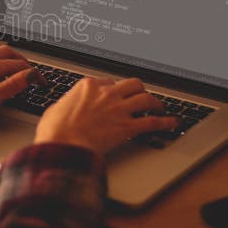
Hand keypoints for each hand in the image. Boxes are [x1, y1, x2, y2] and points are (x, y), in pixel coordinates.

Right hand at [35, 77, 179, 156]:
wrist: (62, 145)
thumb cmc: (54, 131)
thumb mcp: (55, 109)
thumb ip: (67, 104)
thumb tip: (66, 109)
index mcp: (88, 86)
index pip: (108, 81)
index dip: (113, 90)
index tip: (115, 96)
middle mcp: (107, 93)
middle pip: (132, 84)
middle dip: (138, 90)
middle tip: (140, 96)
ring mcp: (119, 109)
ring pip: (146, 98)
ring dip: (155, 102)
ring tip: (160, 106)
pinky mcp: (128, 127)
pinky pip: (153, 121)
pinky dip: (166, 122)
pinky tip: (173, 123)